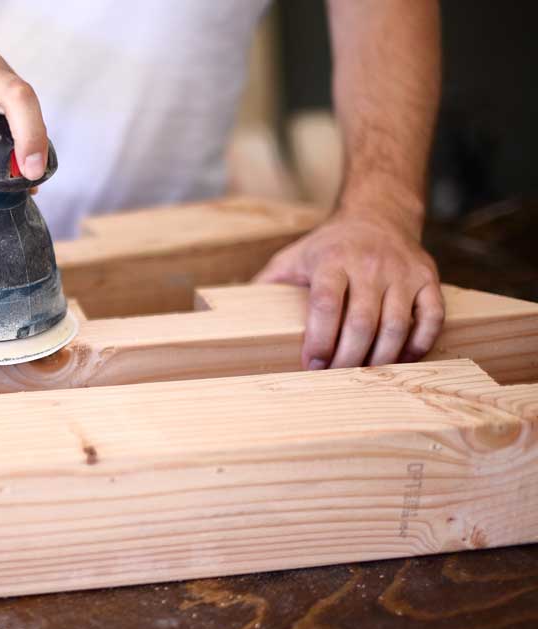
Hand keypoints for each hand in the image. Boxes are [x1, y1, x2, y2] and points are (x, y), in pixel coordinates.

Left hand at [254, 209, 443, 368]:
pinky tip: (401, 358)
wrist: (378, 215)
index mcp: (333, 261)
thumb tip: (232, 313)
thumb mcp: (293, 257)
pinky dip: (419, 343)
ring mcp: (403, 272)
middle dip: (348, 357)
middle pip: (362, 321)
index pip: (326, 304)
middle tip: (337, 378)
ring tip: (366, 376)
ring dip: (381, 357)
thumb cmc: (329, 247)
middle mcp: (370, 265)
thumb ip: (268, 283)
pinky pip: (431, 317)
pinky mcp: (428, 279)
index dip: (320, 339)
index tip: (311, 365)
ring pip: (397, 324)